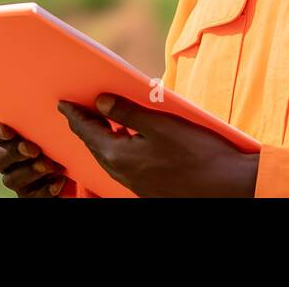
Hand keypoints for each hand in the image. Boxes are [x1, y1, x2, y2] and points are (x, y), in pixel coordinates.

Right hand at [0, 118, 67, 196]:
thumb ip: (50, 113)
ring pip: (11, 179)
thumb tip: (62, 101)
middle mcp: (6, 159)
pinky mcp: (29, 195)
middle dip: (14, 153)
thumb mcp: (56, 122)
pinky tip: (60, 181)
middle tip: (34, 149)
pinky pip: (32, 196)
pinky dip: (45, 190)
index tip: (9, 130)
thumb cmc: (59, 134)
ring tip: (51, 165)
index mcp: (7, 137)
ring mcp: (16, 179)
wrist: (74, 162)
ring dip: (31, 171)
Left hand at [57, 94, 259, 196]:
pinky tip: (124, 139)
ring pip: (108, 156)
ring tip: (96, 120)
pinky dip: (115, 148)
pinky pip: (122, 164)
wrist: (226, 187)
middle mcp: (121, 172)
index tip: (62, 102)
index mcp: (119, 156)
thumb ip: (128, 112)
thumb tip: (101, 101)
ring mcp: (134, 182)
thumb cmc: (197, 154)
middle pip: (94, 145)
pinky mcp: (148, 186)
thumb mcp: (161, 124)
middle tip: (74, 109)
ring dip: (100, 137)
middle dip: (83, 126)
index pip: (87, 131)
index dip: (74, 114)